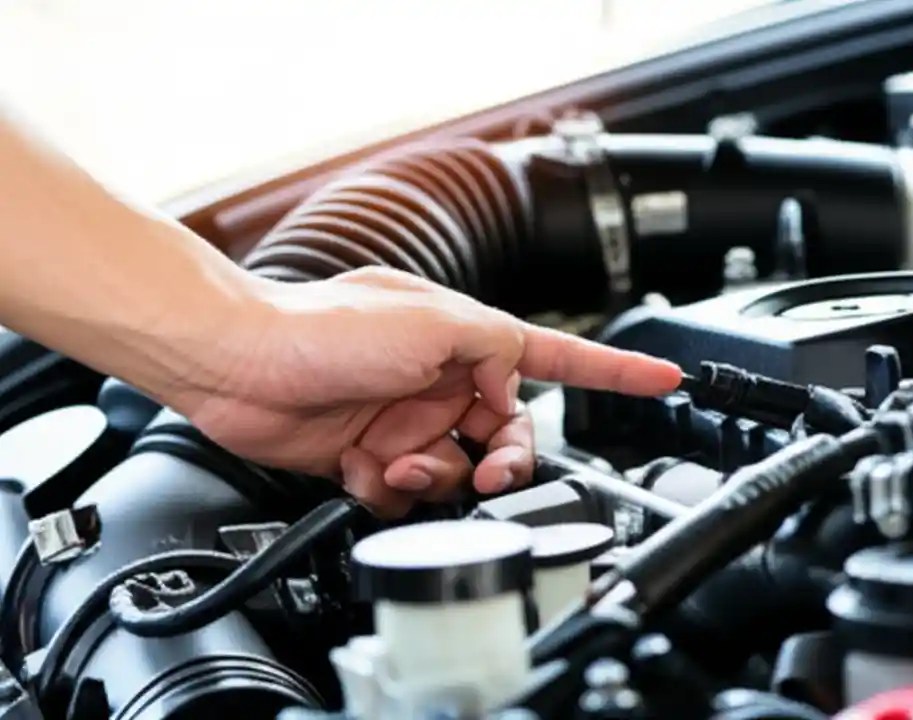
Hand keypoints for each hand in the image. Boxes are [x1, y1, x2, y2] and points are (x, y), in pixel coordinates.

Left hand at [169, 267, 681, 516]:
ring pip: (458, 472)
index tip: (663, 379)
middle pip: (509, 435)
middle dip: (503, 458)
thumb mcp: (434, 322)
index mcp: (470, 339)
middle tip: (489, 470)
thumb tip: (514, 377)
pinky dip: (390, 487)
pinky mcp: (370, 456)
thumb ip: (495, 346)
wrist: (240, 366)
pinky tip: (364, 467)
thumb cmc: (324, 327)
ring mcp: (407, 420)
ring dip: (433, 473)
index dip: (615, 372)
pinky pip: (408, 492)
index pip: (560, 357)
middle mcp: (443, 380)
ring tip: (394, 459)